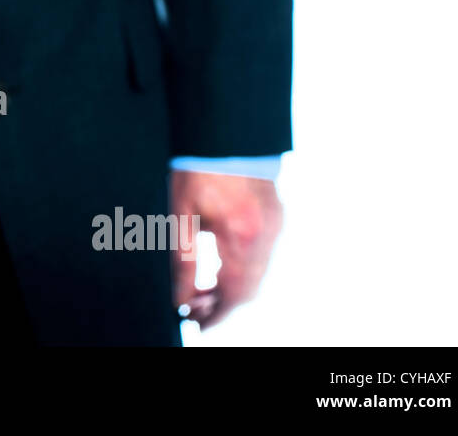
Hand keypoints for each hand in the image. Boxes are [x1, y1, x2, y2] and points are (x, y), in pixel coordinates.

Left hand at [170, 170, 282, 327]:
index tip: (198, 324)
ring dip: (233, 288)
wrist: (225, 133)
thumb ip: (182, 260)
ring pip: (259, 276)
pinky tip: (219, 265)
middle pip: (249, 291)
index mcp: (240, 236)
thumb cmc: (196, 168)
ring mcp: (275, 226)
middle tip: (194, 308)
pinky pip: (264, 257)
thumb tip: (180, 297)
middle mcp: (265, 235)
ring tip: (202, 288)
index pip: (234, 294)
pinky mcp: (277, 217)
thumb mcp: (180, 214)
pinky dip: (244, 269)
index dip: (217, 315)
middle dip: (223, 306)